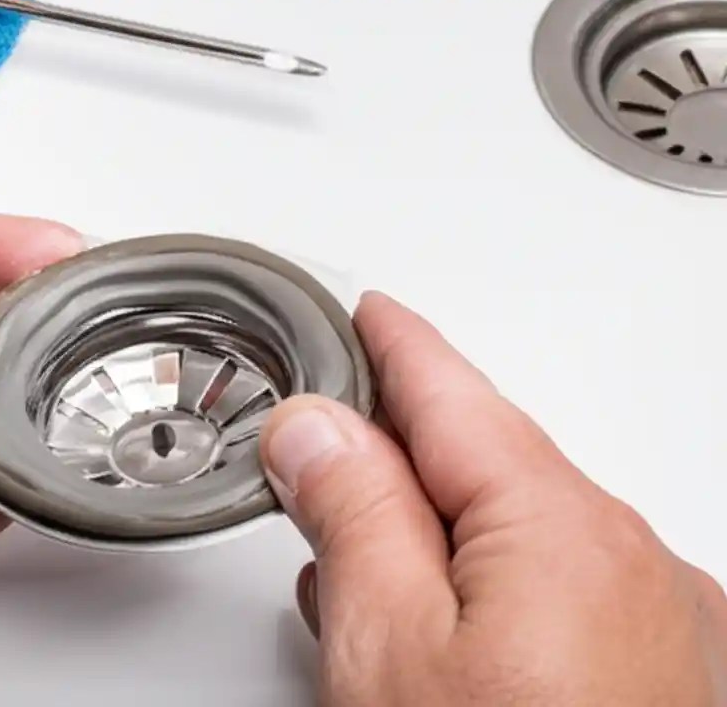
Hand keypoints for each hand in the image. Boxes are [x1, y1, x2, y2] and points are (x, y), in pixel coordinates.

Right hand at [261, 293, 726, 704]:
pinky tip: (439, 637)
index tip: (366, 313)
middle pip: (491, 466)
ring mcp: (662, 624)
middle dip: (400, 459)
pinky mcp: (665, 678)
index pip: (456, 398)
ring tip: (358, 575)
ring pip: (525, 536)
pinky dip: (491, 592)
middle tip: (319, 461)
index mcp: (564, 529)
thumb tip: (318, 426)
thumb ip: (354, 519)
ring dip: (438, 538)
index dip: (397, 347)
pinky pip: (562, 595)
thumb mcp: (389, 646)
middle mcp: (632, 563)